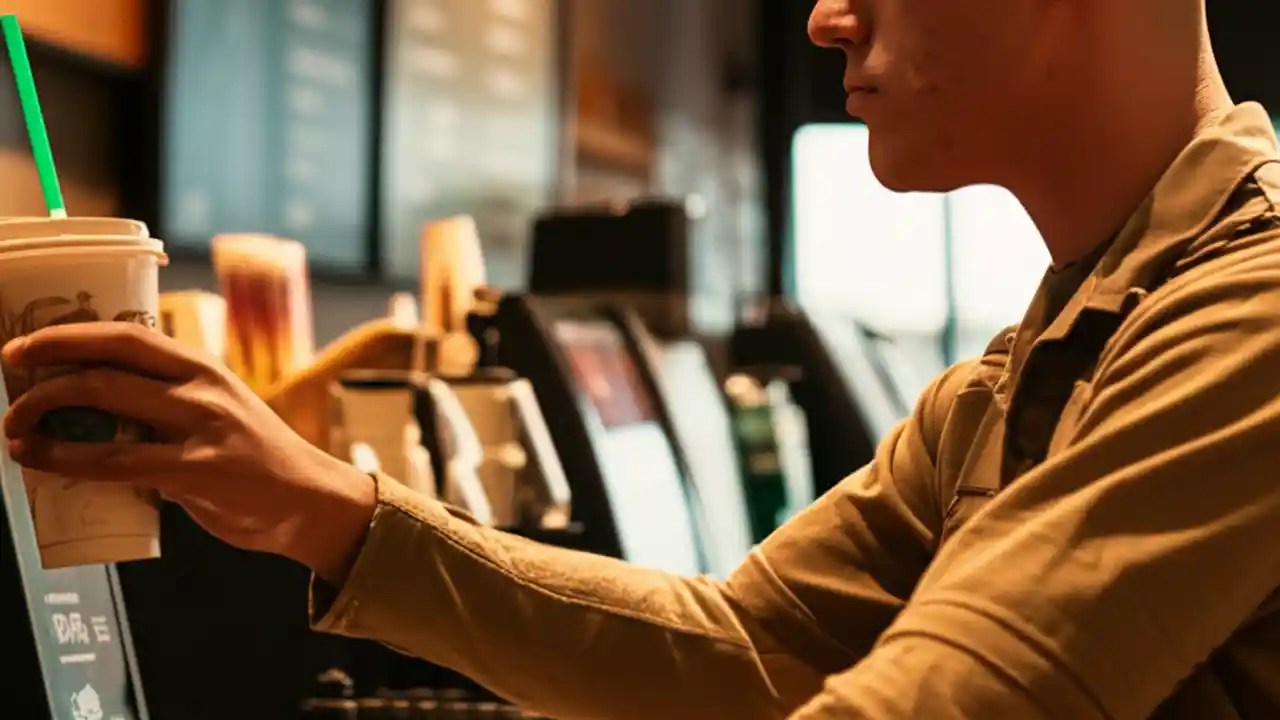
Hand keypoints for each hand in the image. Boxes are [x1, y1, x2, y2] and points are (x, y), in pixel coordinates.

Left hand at [2, 322, 375, 582]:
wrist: (310, 502)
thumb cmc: (257, 461)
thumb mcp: (217, 414)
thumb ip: (166, 409)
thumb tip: (93, 415)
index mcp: (204, 368)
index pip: (129, 335)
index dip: (70, 334)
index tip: (25, 343)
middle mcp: (203, 388)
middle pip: (109, 360)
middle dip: (45, 362)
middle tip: (7, 373)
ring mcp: (202, 428)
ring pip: (106, 401)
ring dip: (44, 411)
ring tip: (13, 428)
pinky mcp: (198, 473)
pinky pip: (117, 462)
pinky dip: (66, 460)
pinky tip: (38, 461)